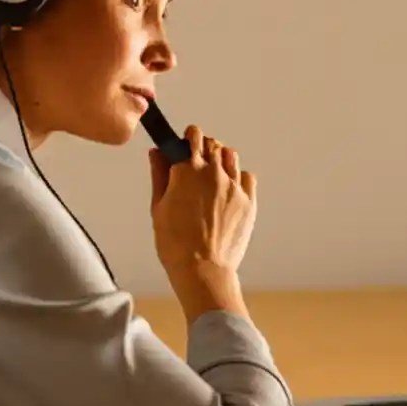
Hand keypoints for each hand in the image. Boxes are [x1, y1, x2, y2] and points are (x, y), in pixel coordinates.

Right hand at [148, 125, 257, 276]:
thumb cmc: (175, 243)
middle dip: (203, 146)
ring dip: (220, 158)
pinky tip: (229, 188)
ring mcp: (234, 186)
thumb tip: (157, 152)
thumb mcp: (158, 207)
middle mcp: (213, 172)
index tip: (184, 143)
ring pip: (230, 156)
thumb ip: (159, 175)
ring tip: (213, 174)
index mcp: (187, 171)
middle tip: (196, 160)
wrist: (203, 269)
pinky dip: (238, 176)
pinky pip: (246, 176)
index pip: (192, 136)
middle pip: (212, 143)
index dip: (187, 138)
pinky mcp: (248, 201)